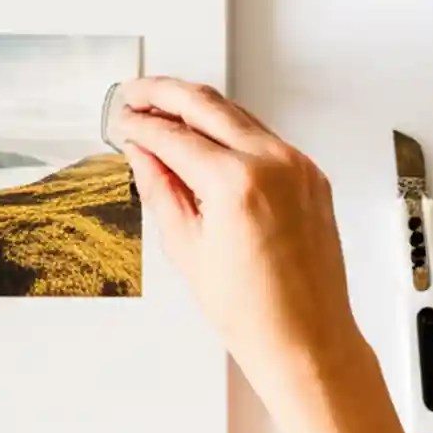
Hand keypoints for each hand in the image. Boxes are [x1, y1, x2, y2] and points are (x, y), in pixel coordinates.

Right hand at [115, 77, 357, 383]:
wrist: (306, 339)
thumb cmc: (253, 311)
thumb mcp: (186, 246)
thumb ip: (160, 188)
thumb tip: (142, 154)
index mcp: (238, 183)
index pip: (174, 136)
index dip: (140, 124)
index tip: (122, 121)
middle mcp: (274, 164)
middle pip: (207, 104)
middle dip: (165, 93)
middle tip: (136, 94)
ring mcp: (297, 166)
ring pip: (237, 113)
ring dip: (197, 106)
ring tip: (164, 110)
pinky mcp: (310, 175)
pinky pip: (262, 135)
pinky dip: (228, 128)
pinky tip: (204, 136)